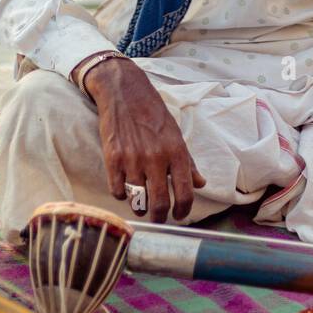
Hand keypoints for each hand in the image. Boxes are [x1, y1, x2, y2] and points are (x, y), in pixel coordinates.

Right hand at [82, 57, 205, 221]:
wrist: (124, 92)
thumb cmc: (153, 113)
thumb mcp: (176, 134)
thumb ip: (189, 161)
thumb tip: (201, 183)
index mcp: (176, 151)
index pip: (185, 192)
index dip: (183, 210)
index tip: (180, 215)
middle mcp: (156, 158)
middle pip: (160, 203)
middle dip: (160, 217)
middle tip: (159, 219)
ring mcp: (132, 159)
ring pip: (137, 200)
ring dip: (140, 207)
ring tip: (141, 204)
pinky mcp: (112, 159)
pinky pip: (118, 191)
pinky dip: (122, 194)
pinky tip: (125, 188)